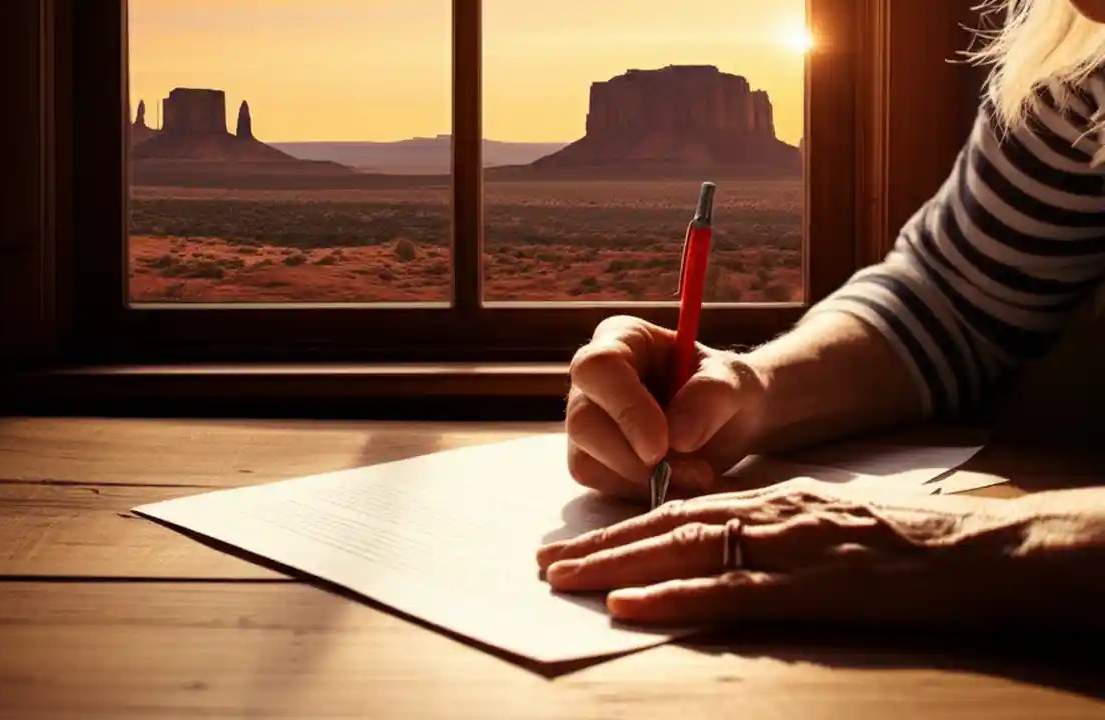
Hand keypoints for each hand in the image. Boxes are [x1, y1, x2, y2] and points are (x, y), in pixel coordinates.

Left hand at [536, 478, 1033, 627]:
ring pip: (681, 552)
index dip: (622, 528)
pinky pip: (725, 592)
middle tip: (546, 564)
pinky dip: (671, 597)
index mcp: (768, 499)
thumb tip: (723, 544)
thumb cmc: (904, 539)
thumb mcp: (823, 519)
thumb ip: (772, 527)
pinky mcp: (806, 588)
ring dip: (615, 567)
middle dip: (600, 546)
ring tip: (564, 580)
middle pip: (664, 526)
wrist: (974, 547)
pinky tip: (629, 605)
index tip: (578, 544)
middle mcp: (764, 513)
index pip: (678, 509)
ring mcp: (782, 548)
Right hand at [565, 315, 766, 500]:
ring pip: (585, 459)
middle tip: (689, 468)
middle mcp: (594, 379)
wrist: (733, 422)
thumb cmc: (728, 390)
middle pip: (582, 420)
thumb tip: (678, 437)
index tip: (662, 444)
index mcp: (621, 339)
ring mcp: (588, 420)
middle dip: (631, 455)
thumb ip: (710, 397)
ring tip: (696, 473)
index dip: (624, 407)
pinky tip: (676, 481)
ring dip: (642, 479)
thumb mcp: (734, 382)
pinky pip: (599, 482)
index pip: (598, 367)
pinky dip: (640, 491)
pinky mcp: (593, 458)